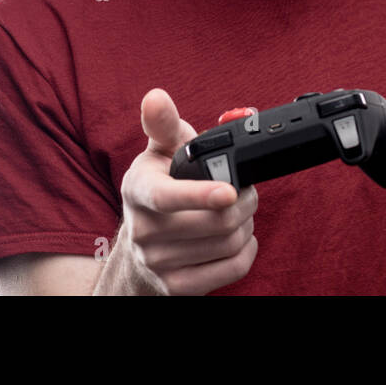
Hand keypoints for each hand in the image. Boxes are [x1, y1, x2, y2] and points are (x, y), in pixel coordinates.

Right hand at [95, 88, 257, 294]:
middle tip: (247, 191)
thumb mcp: (159, 152)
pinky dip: (246, 251)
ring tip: (241, 212)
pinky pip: (231, 270)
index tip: (230, 191)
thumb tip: (155, 97)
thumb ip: (163, 124)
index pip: (169, 197)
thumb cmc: (159, 185)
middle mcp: (143, 230)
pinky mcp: (176, 287)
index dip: (201, 194)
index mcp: (138, 190)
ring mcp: (158, 263)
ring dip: (247, 224)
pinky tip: (240, 237)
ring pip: (228, 245)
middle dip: (246, 201)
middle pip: (216, 221)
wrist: (139, 245)